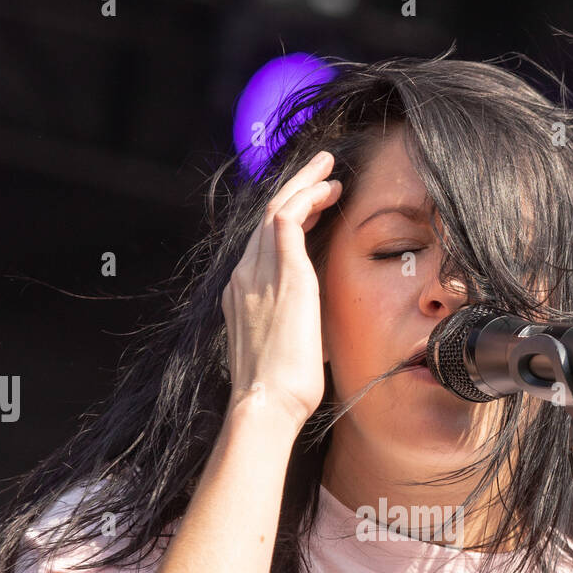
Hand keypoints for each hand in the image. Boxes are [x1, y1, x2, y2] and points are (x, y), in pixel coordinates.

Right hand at [221, 149, 342, 430]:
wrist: (266, 404)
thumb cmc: (280, 392)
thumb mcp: (285, 350)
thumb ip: (295, 327)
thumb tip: (315, 329)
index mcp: (242, 295)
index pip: (262, 243)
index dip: (288, 218)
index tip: (311, 206)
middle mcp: (245, 276)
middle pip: (266, 217)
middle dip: (295, 188)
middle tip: (320, 168)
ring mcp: (259, 272)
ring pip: (277, 209)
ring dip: (304, 184)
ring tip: (329, 169)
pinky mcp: (282, 274)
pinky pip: (290, 219)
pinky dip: (309, 198)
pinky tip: (330, 190)